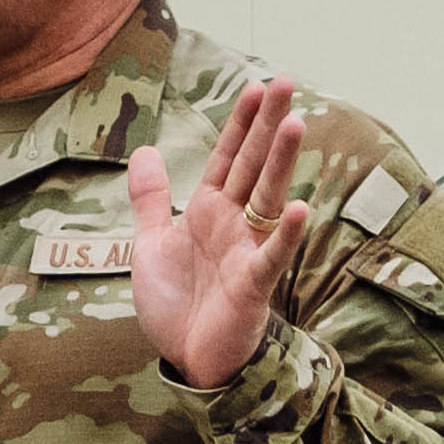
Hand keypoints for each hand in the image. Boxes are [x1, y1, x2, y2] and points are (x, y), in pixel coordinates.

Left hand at [130, 74, 307, 392]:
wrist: (188, 360)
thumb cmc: (177, 304)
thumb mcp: (151, 244)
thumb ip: (150, 198)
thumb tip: (145, 150)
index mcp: (208, 210)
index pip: (228, 156)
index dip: (241, 122)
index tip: (257, 86)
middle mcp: (233, 224)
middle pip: (252, 165)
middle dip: (267, 124)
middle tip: (286, 83)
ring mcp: (246, 251)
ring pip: (266, 198)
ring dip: (281, 162)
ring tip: (296, 124)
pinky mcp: (252, 286)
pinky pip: (270, 256)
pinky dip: (283, 234)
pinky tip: (297, 208)